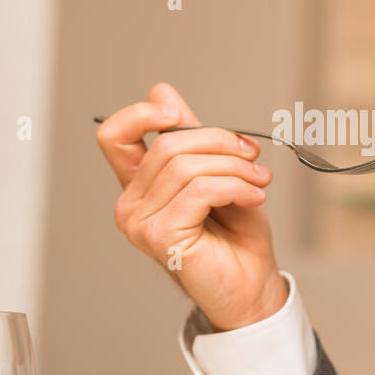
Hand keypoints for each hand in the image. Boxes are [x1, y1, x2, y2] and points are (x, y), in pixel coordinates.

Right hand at [97, 82, 287, 329]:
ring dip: (234, 166)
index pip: (114, 136)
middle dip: (219, 142)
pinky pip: (200, 190)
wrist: (253, 284)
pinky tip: (254, 198)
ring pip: (185, 166)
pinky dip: (235, 187)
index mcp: (140, 185)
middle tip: (252, 155)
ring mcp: (141, 223)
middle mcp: (131, 204)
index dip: (142, 113)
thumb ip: (191, 137)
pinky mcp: (160, 237)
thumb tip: (161, 90)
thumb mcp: (215, 171)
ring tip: (259, 181)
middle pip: (167, 145)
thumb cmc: (236, 234)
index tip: (178, 112)